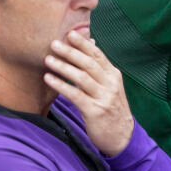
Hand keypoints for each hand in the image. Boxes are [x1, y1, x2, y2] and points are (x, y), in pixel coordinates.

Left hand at [45, 29, 134, 155]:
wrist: (122, 137)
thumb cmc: (111, 109)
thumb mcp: (110, 86)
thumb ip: (99, 68)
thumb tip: (91, 43)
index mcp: (114, 75)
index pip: (98, 55)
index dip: (83, 44)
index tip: (69, 33)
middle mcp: (110, 84)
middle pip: (89, 63)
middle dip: (70, 52)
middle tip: (54, 43)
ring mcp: (104, 98)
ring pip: (81, 77)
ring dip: (63, 67)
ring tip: (48, 60)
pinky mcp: (95, 111)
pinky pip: (75, 95)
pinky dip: (61, 85)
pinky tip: (49, 79)